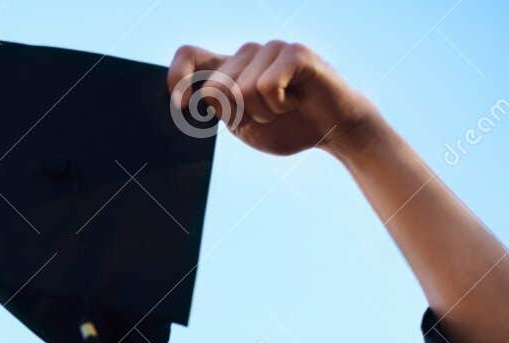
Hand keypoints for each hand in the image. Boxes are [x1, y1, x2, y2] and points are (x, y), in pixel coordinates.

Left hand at [169, 41, 380, 159]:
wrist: (331, 129)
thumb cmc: (285, 127)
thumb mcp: (242, 124)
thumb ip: (218, 108)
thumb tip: (195, 95)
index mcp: (229, 68)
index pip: (187, 55)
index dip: (177, 79)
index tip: (185, 106)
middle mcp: (247, 52)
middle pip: (213, 89)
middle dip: (236, 116)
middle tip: (264, 115)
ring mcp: (271, 48)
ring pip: (240, 91)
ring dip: (262, 114)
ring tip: (283, 107)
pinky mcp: (294, 52)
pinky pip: (266, 86)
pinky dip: (277, 105)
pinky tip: (294, 101)